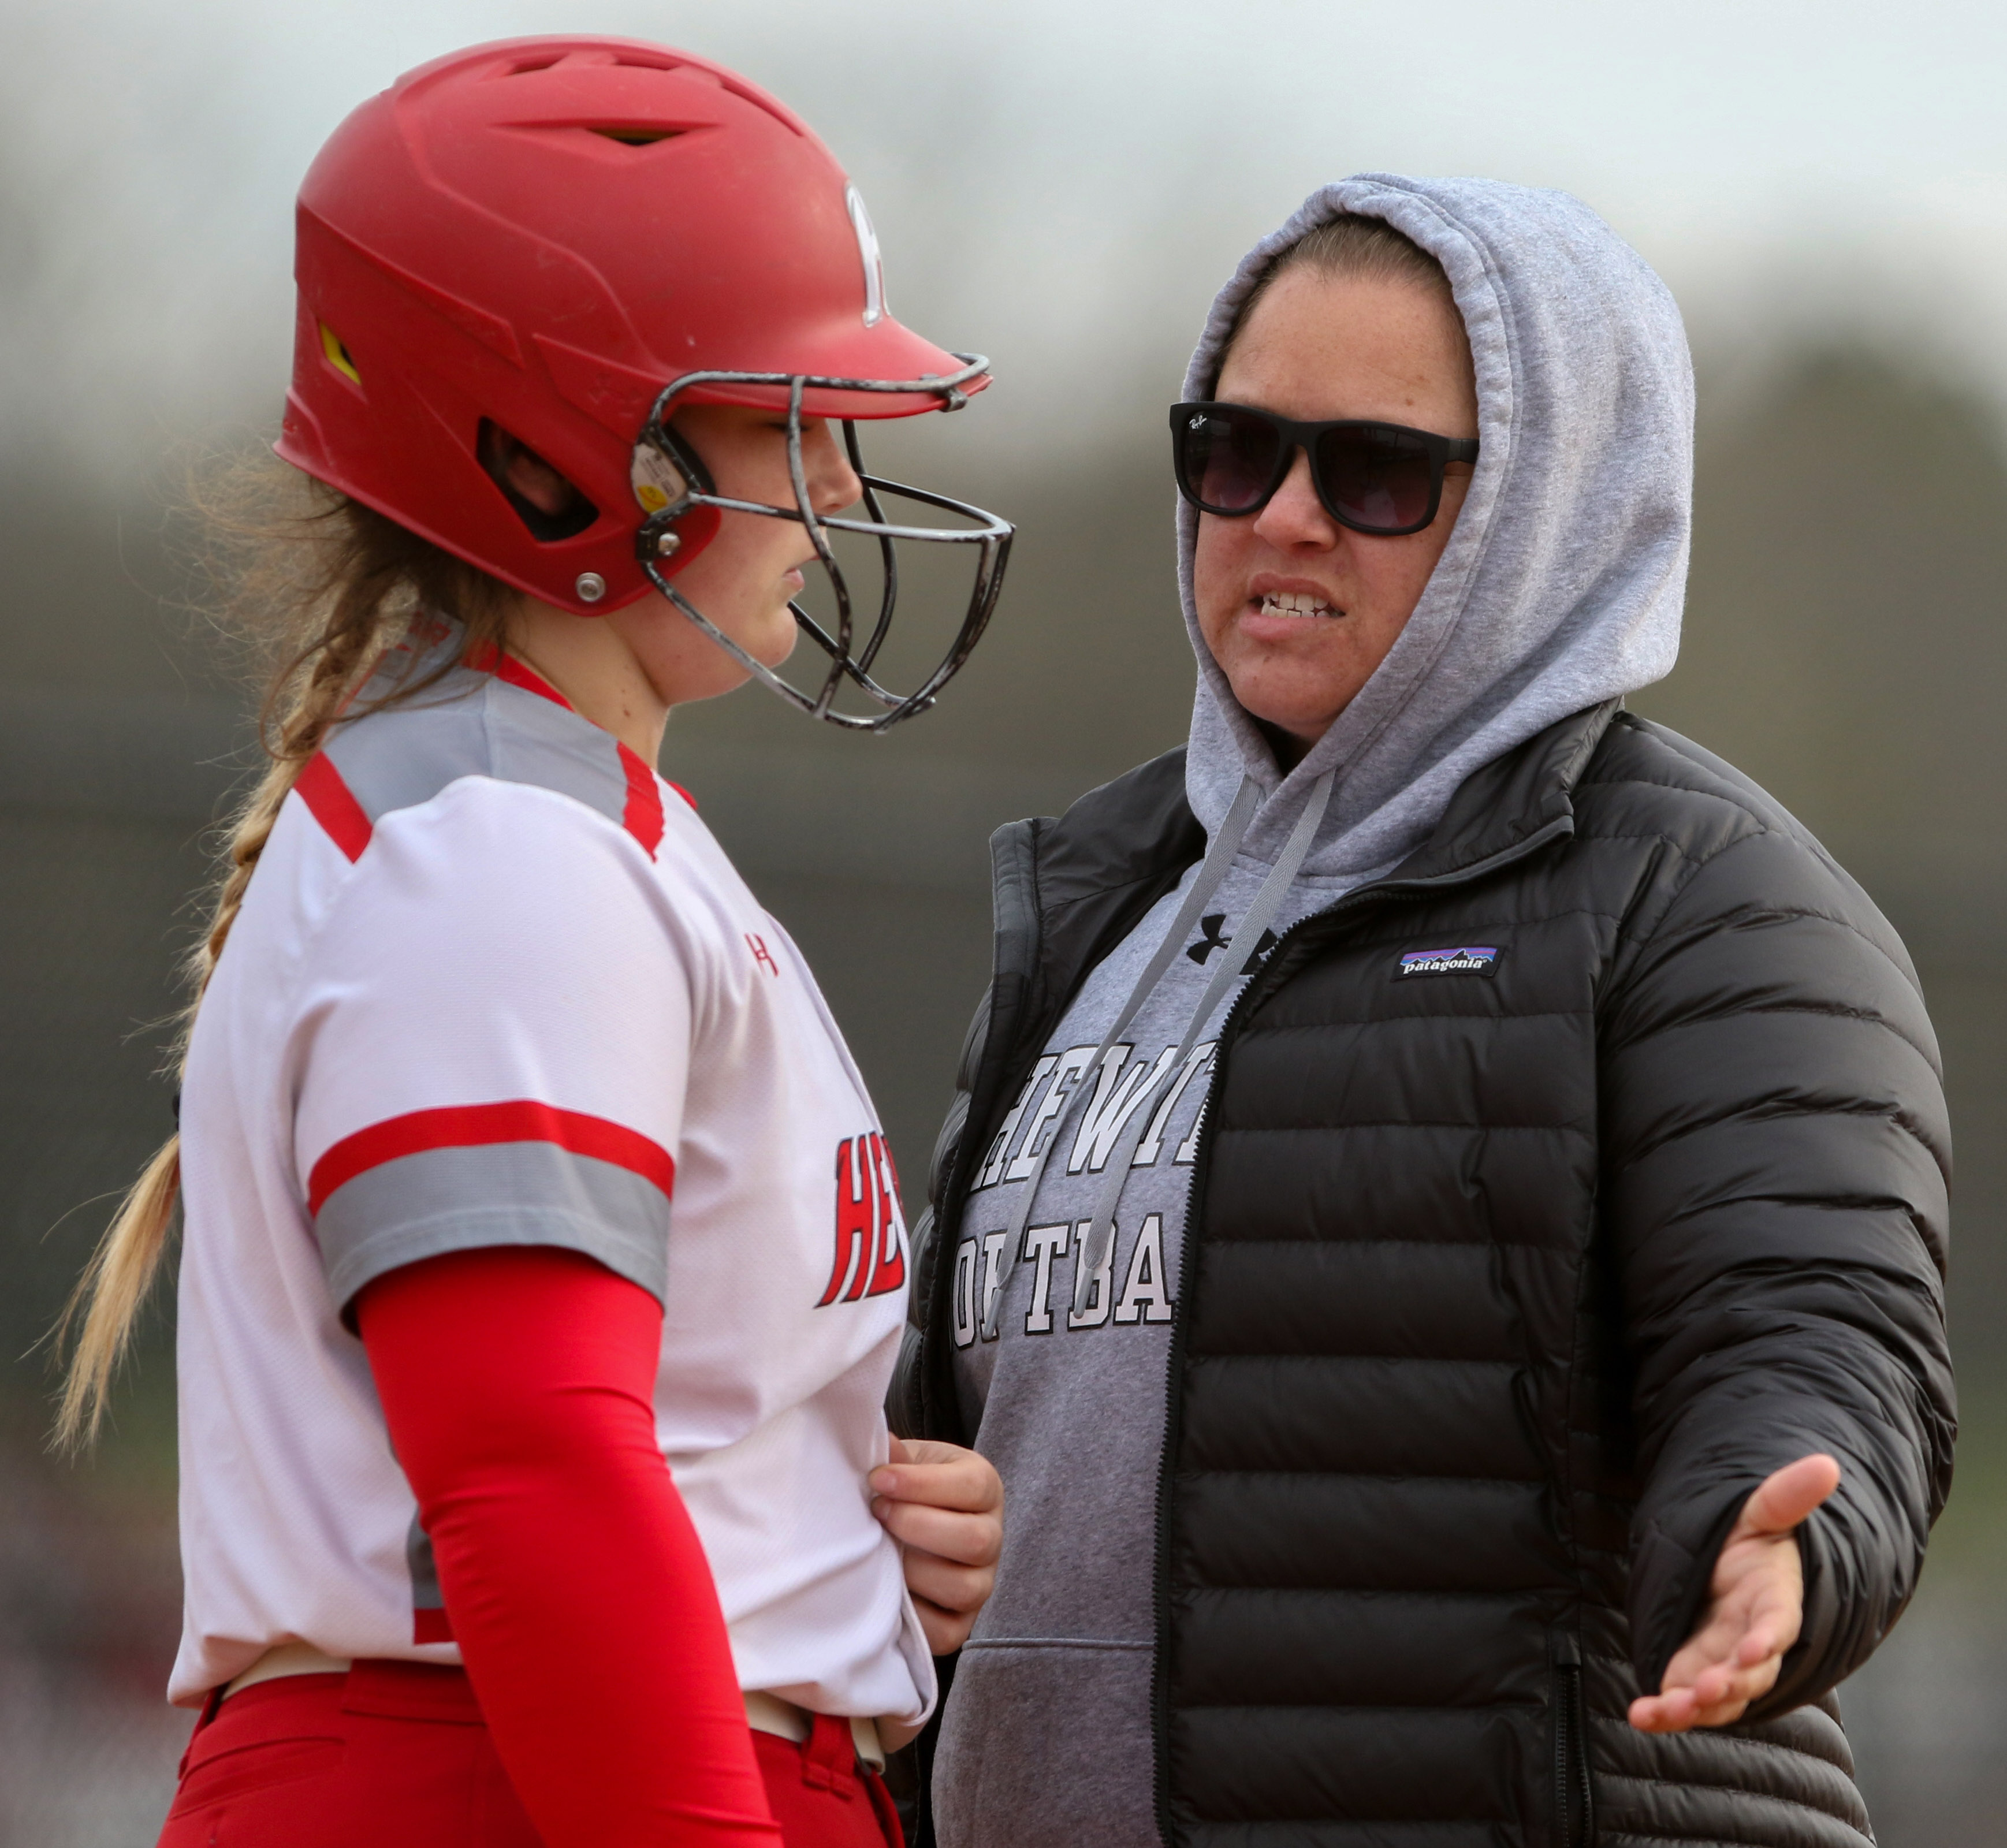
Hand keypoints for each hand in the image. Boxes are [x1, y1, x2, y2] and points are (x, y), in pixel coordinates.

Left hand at [870, 1438, 1002, 1657]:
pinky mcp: (961, 1624)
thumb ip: (897, 1455)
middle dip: (916, 1526)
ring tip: (880, 1552)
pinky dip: (914, 1615)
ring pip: (964, 1587)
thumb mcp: (907, 1461)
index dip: (921, 1485)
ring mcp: (981, 1584)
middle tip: (877, 1513)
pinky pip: (947, 1632)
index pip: (971, 1488)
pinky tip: (887, 1588)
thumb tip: (885, 1445)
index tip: (878, 1479)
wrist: (904, 1524)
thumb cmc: (904, 1487)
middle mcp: (992, 1537)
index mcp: (985, 1488)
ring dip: (913, 1570)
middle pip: (975, 1541)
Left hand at [1628, 1453, 1840, 1732]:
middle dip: (1728, 1683)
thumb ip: (1785, 1495)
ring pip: (1718, 1695)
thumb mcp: (1761, 1512)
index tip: (1754, 1649)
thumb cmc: (1751, 1542)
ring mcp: (1725, 1660)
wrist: (1732, 1566)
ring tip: (1662, 1710)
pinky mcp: (1697, 1671)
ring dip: (1693, 1707)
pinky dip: (1666, 1711)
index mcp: (1773, 1600)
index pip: (1778, 1623)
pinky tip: (1640, 1715)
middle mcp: (1752, 1639)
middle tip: (1704, 1690)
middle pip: (1748, 1672)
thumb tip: (1826, 1465)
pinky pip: (1687, 1698)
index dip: (1768, 1638)